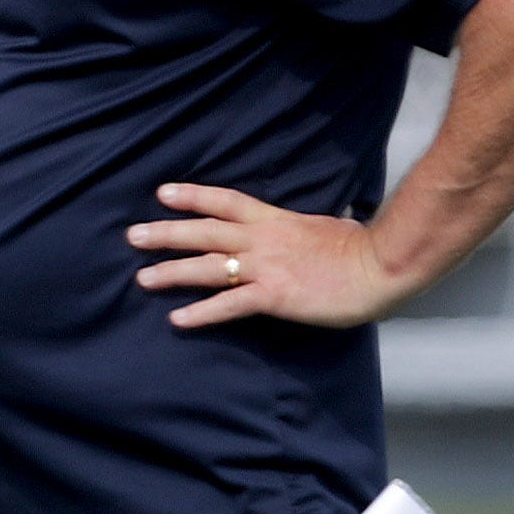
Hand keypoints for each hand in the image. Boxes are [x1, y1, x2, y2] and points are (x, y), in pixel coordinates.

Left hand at [127, 184, 409, 330]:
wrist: (381, 265)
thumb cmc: (360, 248)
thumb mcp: (327, 224)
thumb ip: (307, 226)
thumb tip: (321, 220)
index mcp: (275, 220)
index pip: (225, 201)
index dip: (192, 196)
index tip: (163, 193)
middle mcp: (263, 240)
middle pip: (204, 232)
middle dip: (166, 233)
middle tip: (132, 235)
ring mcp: (265, 267)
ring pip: (208, 267)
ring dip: (172, 272)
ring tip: (142, 278)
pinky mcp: (273, 296)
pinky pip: (228, 305)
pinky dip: (201, 313)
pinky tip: (178, 319)